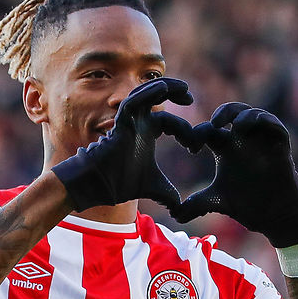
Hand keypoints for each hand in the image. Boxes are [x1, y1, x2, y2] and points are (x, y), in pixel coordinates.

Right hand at [52, 77, 194, 210]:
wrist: (102, 185)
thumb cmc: (123, 183)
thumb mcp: (156, 188)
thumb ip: (169, 195)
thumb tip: (181, 211)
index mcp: (148, 133)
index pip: (171, 123)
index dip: (185, 132)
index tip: (196, 147)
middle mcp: (140, 123)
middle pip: (160, 100)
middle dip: (176, 95)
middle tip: (191, 97)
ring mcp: (130, 121)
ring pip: (147, 95)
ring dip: (165, 88)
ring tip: (184, 88)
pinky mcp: (121, 122)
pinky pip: (133, 102)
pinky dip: (146, 93)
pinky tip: (162, 87)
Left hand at [171, 102, 297, 247]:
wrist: (274, 216)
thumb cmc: (246, 204)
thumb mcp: (216, 201)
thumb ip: (195, 205)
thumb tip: (174, 215)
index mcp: (225, 147)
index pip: (208, 131)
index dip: (196, 134)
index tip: (190, 148)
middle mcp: (242, 140)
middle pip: (231, 113)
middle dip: (222, 112)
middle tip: (213, 122)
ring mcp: (261, 141)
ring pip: (253, 114)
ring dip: (243, 114)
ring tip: (234, 125)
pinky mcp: (279, 146)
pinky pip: (275, 126)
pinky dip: (265, 121)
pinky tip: (254, 126)